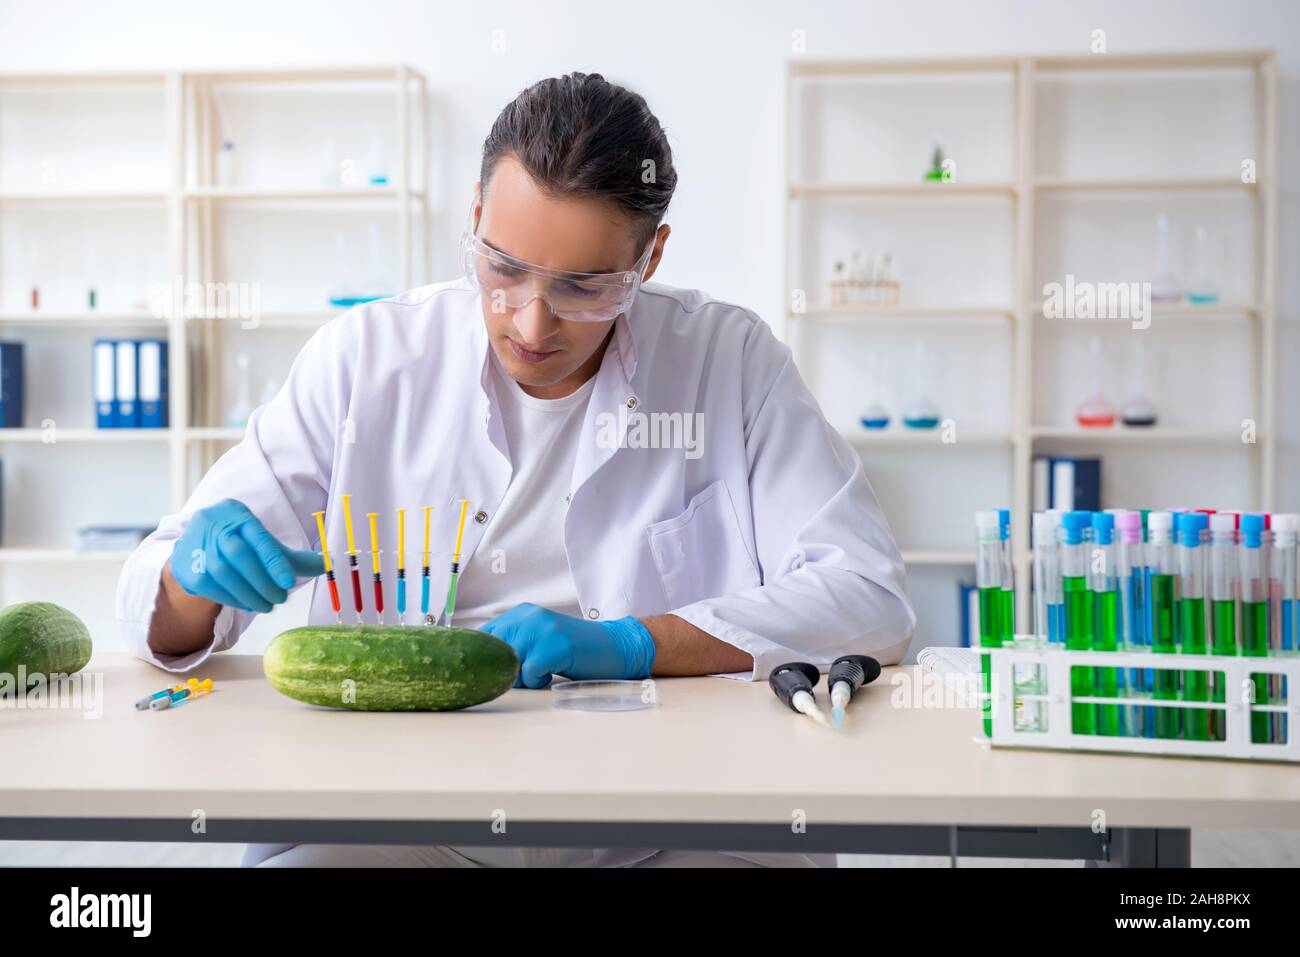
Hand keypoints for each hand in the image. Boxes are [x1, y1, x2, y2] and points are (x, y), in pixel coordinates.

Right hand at [170, 498, 323, 612]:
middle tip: (280, 598)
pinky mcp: (187, 567)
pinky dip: (233, 598)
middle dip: (263, 581)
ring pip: (224, 573)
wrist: (196, 544)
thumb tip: (327, 564)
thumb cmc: (240, 542)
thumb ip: (293, 556)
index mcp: (238, 514)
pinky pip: (212, 586)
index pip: (259, 538)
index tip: (290, 581)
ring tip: (267, 605)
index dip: (274, 560)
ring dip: (249, 594)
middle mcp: (214, 525)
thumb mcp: (264, 542)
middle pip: (239, 555)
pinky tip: (248, 604)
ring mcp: (197, 545)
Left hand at [479, 603, 656, 687]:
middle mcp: (527, 617)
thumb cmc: (573, 649)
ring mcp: (542, 629)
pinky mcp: (555, 645)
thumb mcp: (537, 638)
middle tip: (529, 673)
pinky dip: (538, 681)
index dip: (484, 659)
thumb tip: (479, 666)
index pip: (482, 637)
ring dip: (523, 679)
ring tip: (543, 671)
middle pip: (494, 655)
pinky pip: (530, 673)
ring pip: (510, 666)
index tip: (492, 672)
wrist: (614, 646)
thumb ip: (511, 645)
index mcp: (520, 614)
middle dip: (506, 672)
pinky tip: (552, 674)